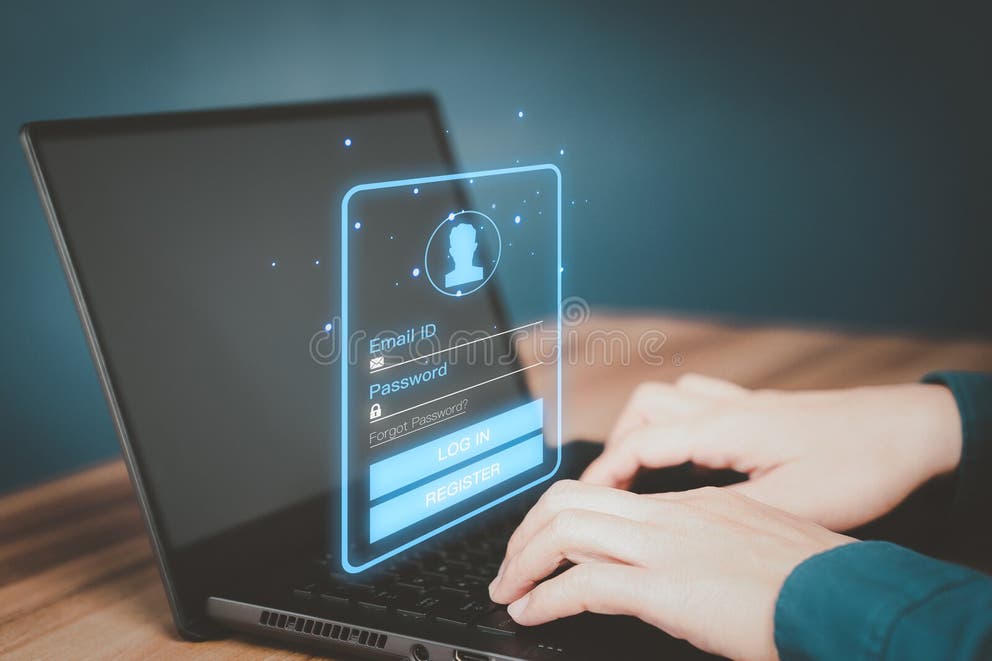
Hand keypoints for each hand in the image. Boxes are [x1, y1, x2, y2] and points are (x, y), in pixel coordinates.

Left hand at [489, 480, 852, 660]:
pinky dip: (546, 597)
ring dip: (523, 560)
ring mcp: (664, 545)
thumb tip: (675, 566)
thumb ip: (706, 544)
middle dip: (525, 532)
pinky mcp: (663, 586)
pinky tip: (532, 613)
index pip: (601, 494)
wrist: (846, 596)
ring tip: (509, 590)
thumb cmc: (812, 581)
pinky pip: (583, 582)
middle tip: (510, 567)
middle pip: (568, 499)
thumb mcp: (750, 547)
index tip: (541, 544)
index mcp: (688, 505)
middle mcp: (668, 514)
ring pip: (564, 529)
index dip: (558, 518)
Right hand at [581, 374, 961, 530]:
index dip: (604, 471)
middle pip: (643, 408)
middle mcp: (726, 408)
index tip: (582, 499)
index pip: (639, 443)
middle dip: (615, 445)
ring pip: (669, 396)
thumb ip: (728, 511)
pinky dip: (675, 419)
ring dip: (642, 426)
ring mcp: (743, 403)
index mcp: (724, 429)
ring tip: (637, 465)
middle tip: (608, 486)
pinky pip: (698, 399)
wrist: (910, 429)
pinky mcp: (761, 407)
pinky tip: (687, 447)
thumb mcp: (794, 504)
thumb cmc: (860, 463)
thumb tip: (678, 525)